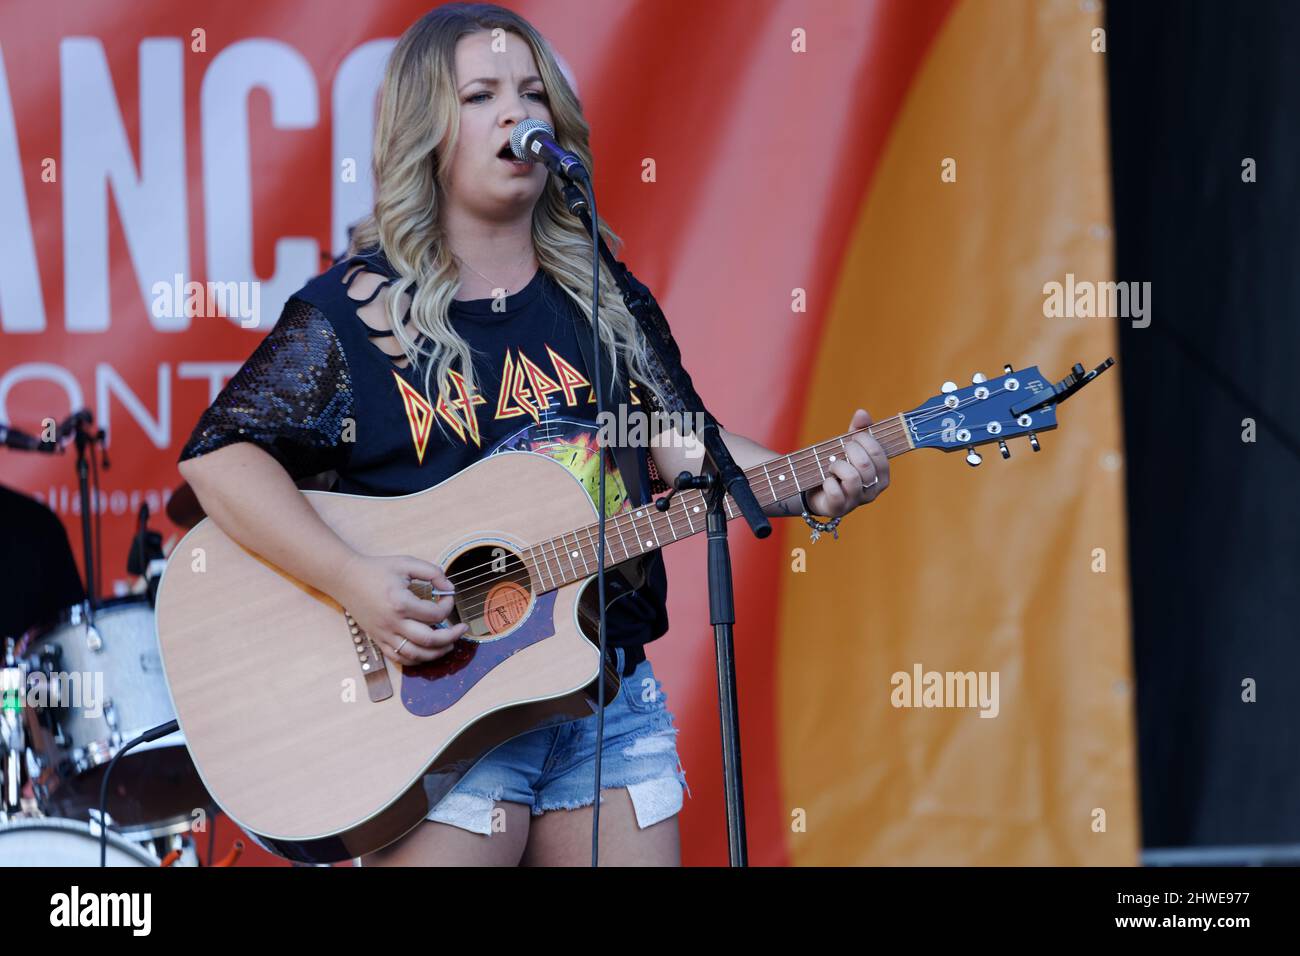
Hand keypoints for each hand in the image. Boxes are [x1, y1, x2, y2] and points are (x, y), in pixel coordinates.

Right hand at [332, 554, 468, 664]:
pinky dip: (416, 659)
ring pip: (415, 655)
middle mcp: (392, 622)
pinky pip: (399, 658)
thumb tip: (450, 589)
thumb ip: (432, 572)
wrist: (346, 578)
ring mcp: (384, 634)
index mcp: (401, 602)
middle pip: (429, 640)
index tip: (448, 597)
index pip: (435, 614)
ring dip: (437, 653)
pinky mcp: (378, 639)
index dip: (448, 606)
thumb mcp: (406, 563)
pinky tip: (428, 652)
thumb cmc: (377, 569)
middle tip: (462, 629)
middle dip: (451, 636)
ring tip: (450, 644)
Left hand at [805, 408, 889, 516]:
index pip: (879, 455)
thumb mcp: (850, 446)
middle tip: (841, 449)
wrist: (818, 491)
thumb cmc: (840, 466)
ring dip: (837, 465)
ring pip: (852, 478)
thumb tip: (862, 412)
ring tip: (832, 465)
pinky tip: (826, 480)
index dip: (865, 440)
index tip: (854, 436)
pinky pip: (835, 493)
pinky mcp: (839, 509)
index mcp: (881, 475)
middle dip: (849, 451)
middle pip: (865, 465)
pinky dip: (827, 482)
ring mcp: (857, 501)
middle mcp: (873, 490)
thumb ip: (859, 430)